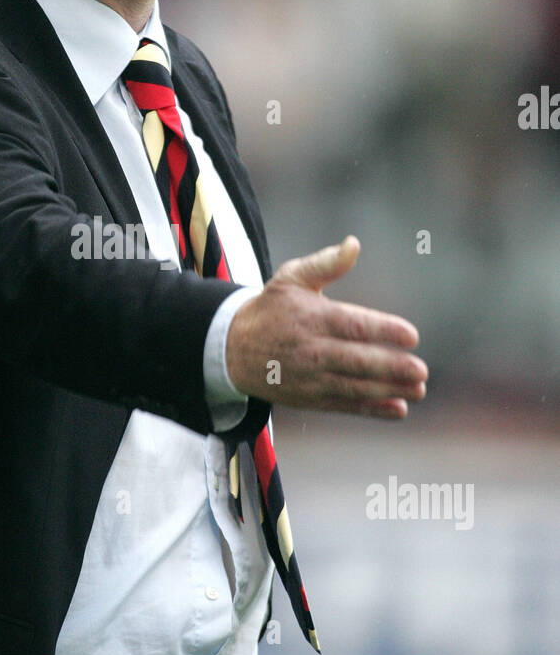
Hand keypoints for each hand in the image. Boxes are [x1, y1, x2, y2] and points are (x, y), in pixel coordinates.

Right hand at [226, 236, 427, 419]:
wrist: (233, 349)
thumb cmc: (272, 308)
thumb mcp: (291, 278)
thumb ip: (325, 263)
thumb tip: (354, 244)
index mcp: (311, 318)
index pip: (352, 325)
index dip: (383, 331)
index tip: (411, 335)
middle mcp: (311, 350)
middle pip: (356, 360)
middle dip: (390, 367)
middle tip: (420, 369)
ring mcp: (310, 378)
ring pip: (354, 387)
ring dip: (388, 390)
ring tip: (418, 388)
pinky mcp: (310, 398)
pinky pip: (345, 406)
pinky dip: (372, 409)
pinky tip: (398, 408)